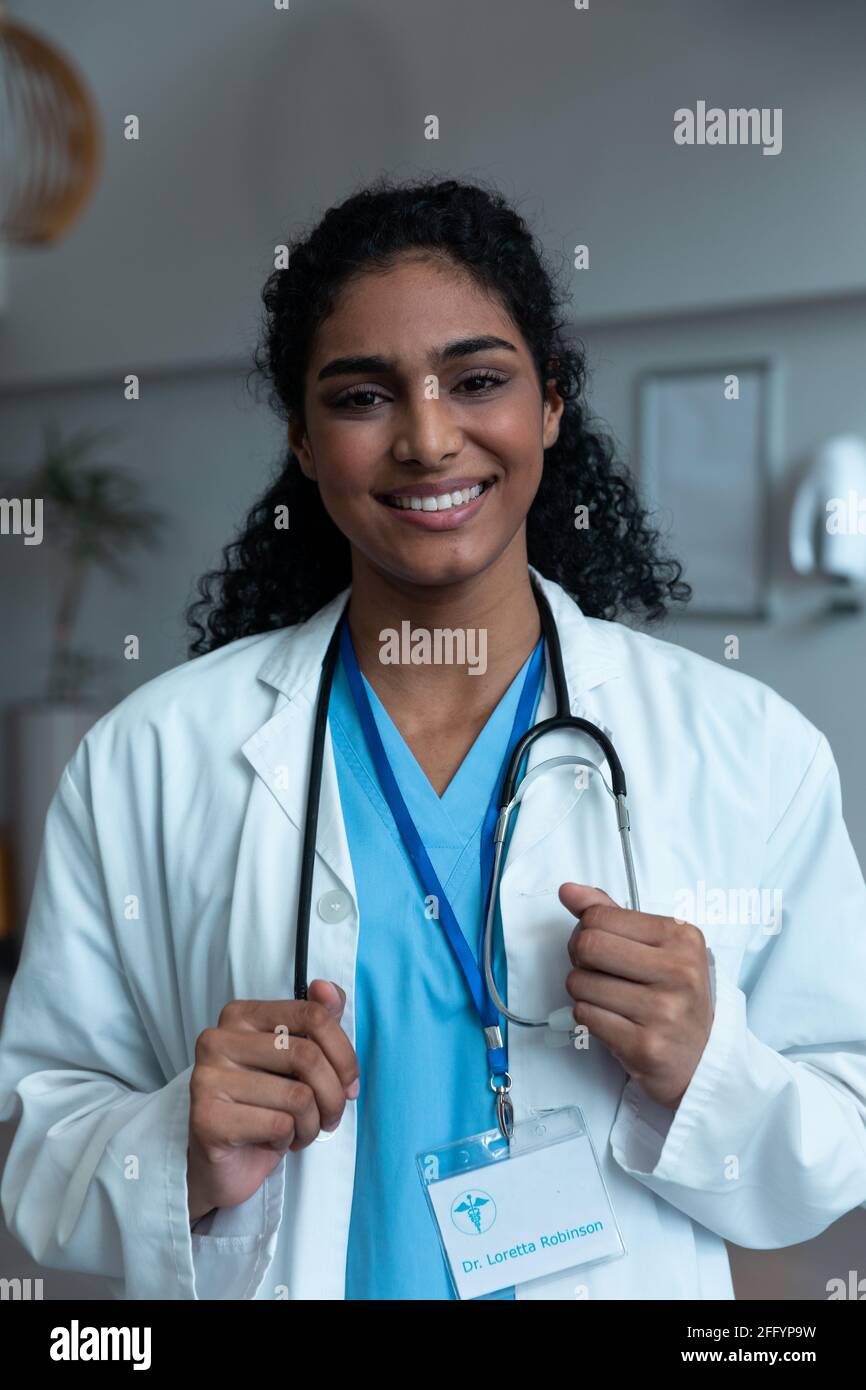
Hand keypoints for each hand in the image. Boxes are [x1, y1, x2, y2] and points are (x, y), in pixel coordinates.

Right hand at [187, 979, 359, 1220]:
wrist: (227, 1164)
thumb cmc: (266, 1107)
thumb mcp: (298, 1062)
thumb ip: (317, 1022)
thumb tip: (329, 989)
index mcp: (241, 1015)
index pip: (311, 1014)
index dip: (343, 1053)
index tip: (349, 1083)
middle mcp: (218, 1039)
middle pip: (308, 1055)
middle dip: (333, 1095)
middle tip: (330, 1116)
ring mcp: (208, 1077)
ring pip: (297, 1096)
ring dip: (312, 1124)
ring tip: (298, 1131)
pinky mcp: (207, 1118)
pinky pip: (279, 1125)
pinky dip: (290, 1139)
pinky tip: (274, 1141)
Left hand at [559, 883, 713, 1110]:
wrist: (700, 1057)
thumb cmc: (672, 993)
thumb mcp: (655, 945)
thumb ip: (611, 913)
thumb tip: (567, 890)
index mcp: (681, 937)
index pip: (600, 916)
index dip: (586, 930)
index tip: (600, 945)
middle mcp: (679, 972)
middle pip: (587, 945)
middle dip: (579, 958)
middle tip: (594, 970)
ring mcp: (664, 1011)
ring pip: (580, 983)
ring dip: (582, 991)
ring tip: (608, 998)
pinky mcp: (645, 1046)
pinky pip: (585, 1016)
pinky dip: (588, 1017)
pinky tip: (613, 1020)